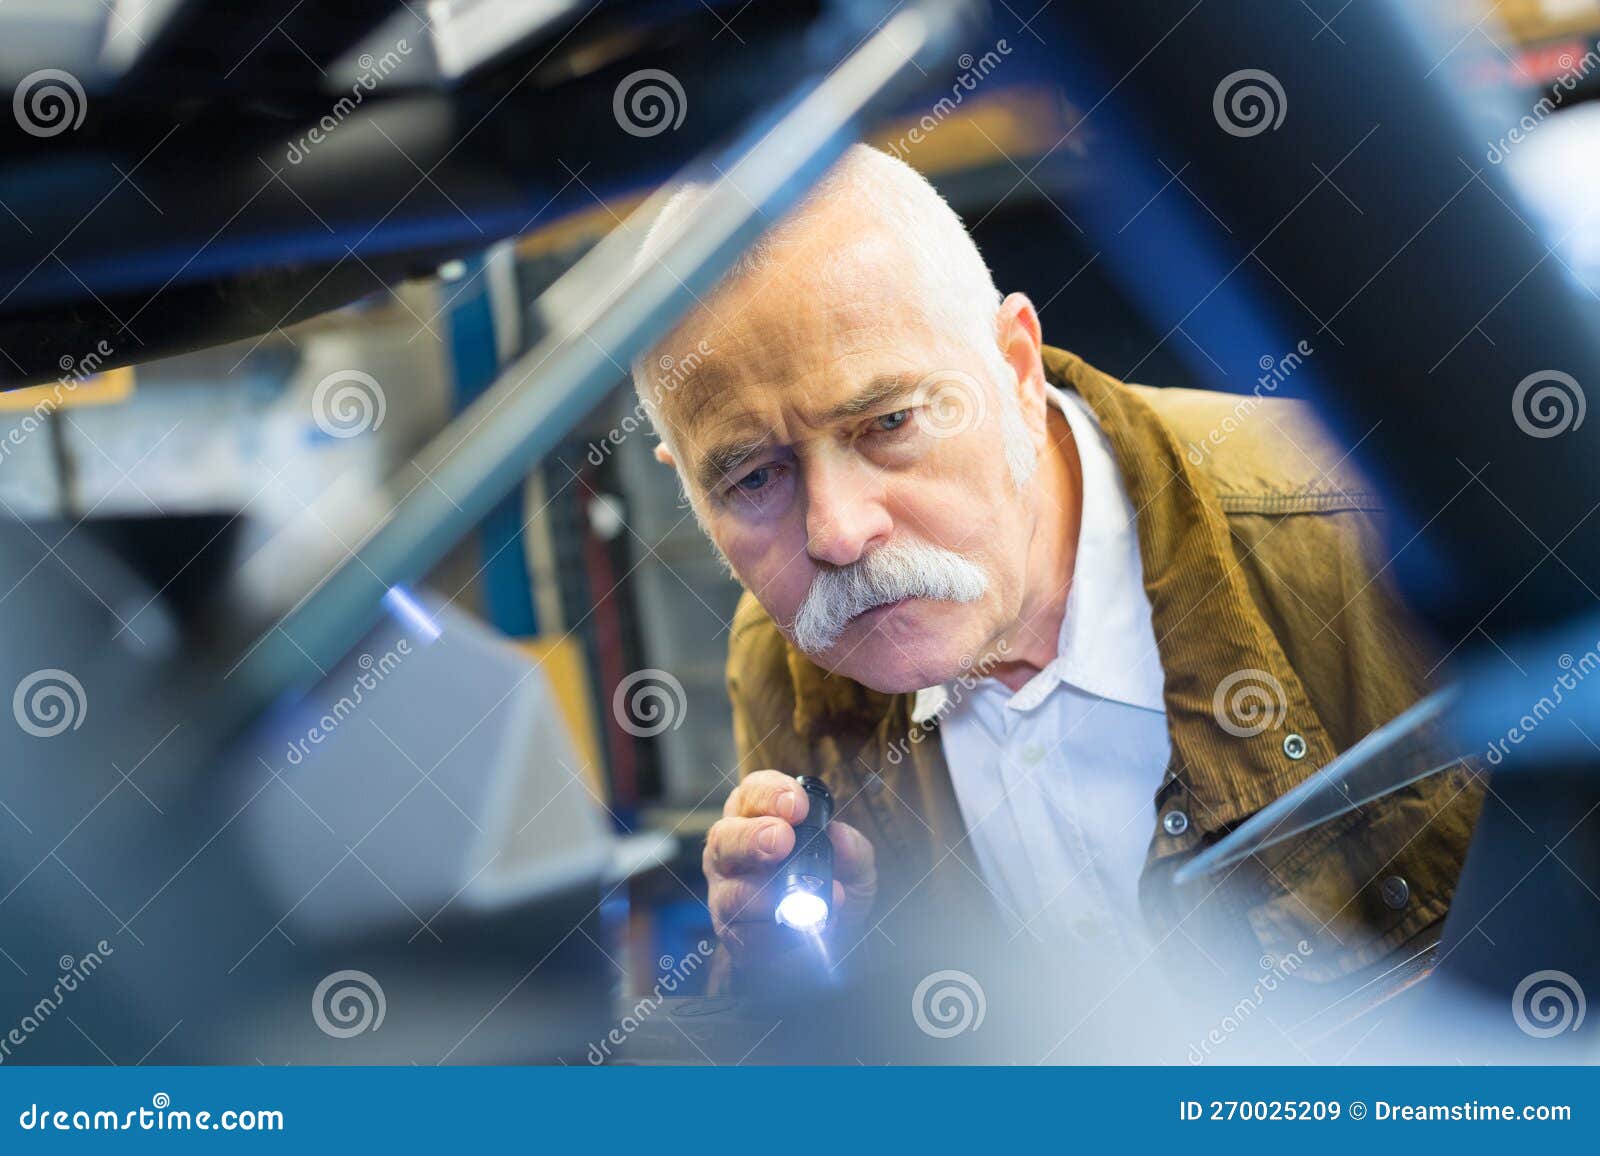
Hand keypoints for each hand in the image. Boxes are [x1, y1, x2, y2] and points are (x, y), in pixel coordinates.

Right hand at [704, 770, 876, 961]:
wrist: (817, 946)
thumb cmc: (827, 888)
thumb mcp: (854, 867)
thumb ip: (854, 850)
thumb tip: (842, 837)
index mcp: (757, 818)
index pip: (753, 793)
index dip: (772, 794)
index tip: (798, 806)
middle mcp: (732, 851)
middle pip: (725, 836)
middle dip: (753, 836)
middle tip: (782, 840)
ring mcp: (726, 893)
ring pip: (732, 890)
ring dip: (769, 894)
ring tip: (803, 898)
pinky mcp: (732, 933)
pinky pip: (747, 933)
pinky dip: (778, 931)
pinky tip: (804, 928)